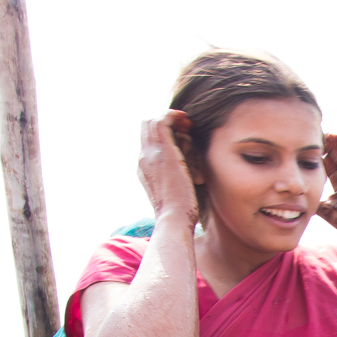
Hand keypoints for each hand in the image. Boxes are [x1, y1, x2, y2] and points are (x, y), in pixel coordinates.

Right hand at [138, 110, 199, 226]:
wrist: (174, 220)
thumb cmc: (180, 213)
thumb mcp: (175, 194)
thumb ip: (177, 182)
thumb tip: (192, 177)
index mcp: (145, 169)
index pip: (147, 140)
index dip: (164, 132)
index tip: (182, 135)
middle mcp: (143, 159)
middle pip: (146, 127)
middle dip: (166, 121)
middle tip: (185, 127)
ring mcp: (150, 155)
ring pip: (152, 122)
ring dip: (172, 119)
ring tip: (188, 125)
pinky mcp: (163, 152)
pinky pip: (161, 122)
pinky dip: (173, 116)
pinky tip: (186, 122)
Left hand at [317, 134, 336, 238]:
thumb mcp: (321, 206)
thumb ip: (312, 200)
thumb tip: (296, 200)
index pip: (327, 164)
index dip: (318, 155)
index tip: (307, 148)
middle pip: (335, 154)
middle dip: (325, 145)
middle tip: (314, 137)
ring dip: (335, 140)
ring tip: (325, 132)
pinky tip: (335, 136)